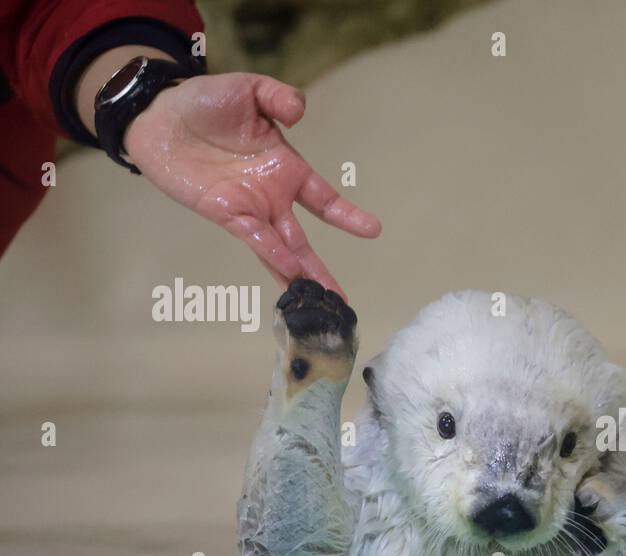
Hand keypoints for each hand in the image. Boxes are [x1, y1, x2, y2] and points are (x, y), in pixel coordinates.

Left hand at [123, 72, 380, 295]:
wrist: (158, 115)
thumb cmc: (204, 102)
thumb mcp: (250, 89)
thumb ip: (279, 97)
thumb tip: (300, 114)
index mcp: (287, 169)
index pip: (324, 200)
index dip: (347, 216)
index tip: (373, 230)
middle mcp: (272, 196)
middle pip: (303, 241)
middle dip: (322, 270)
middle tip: (341, 300)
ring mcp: (250, 209)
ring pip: (281, 249)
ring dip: (299, 275)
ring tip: (317, 301)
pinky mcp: (226, 213)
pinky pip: (255, 238)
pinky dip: (273, 253)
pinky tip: (289, 272)